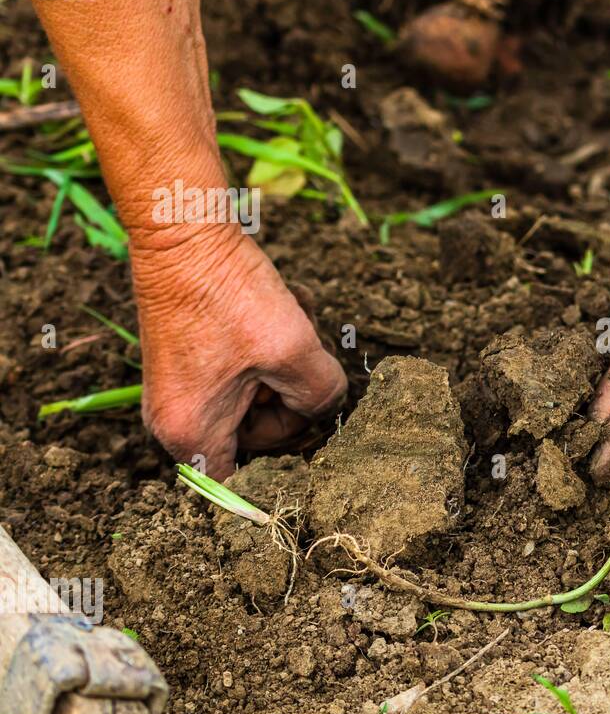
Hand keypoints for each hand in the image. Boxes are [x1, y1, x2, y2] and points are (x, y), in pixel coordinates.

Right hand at [132, 229, 346, 479]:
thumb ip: (323, 396)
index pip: (250, 482)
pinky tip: (280, 312)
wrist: (183, 231)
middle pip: (260, 438)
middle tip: (292, 352)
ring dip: (285, 365)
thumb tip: (327, 409)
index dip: (288, 453)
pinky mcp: (192, 366)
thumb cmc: (228, 292)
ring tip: (288, 322)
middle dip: (290, 395)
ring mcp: (183, 394)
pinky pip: (246, 375)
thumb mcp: (295, 350)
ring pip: (260, 400)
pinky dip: (269, 349)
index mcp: (192, 436)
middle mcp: (177, 423)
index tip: (308, 415)